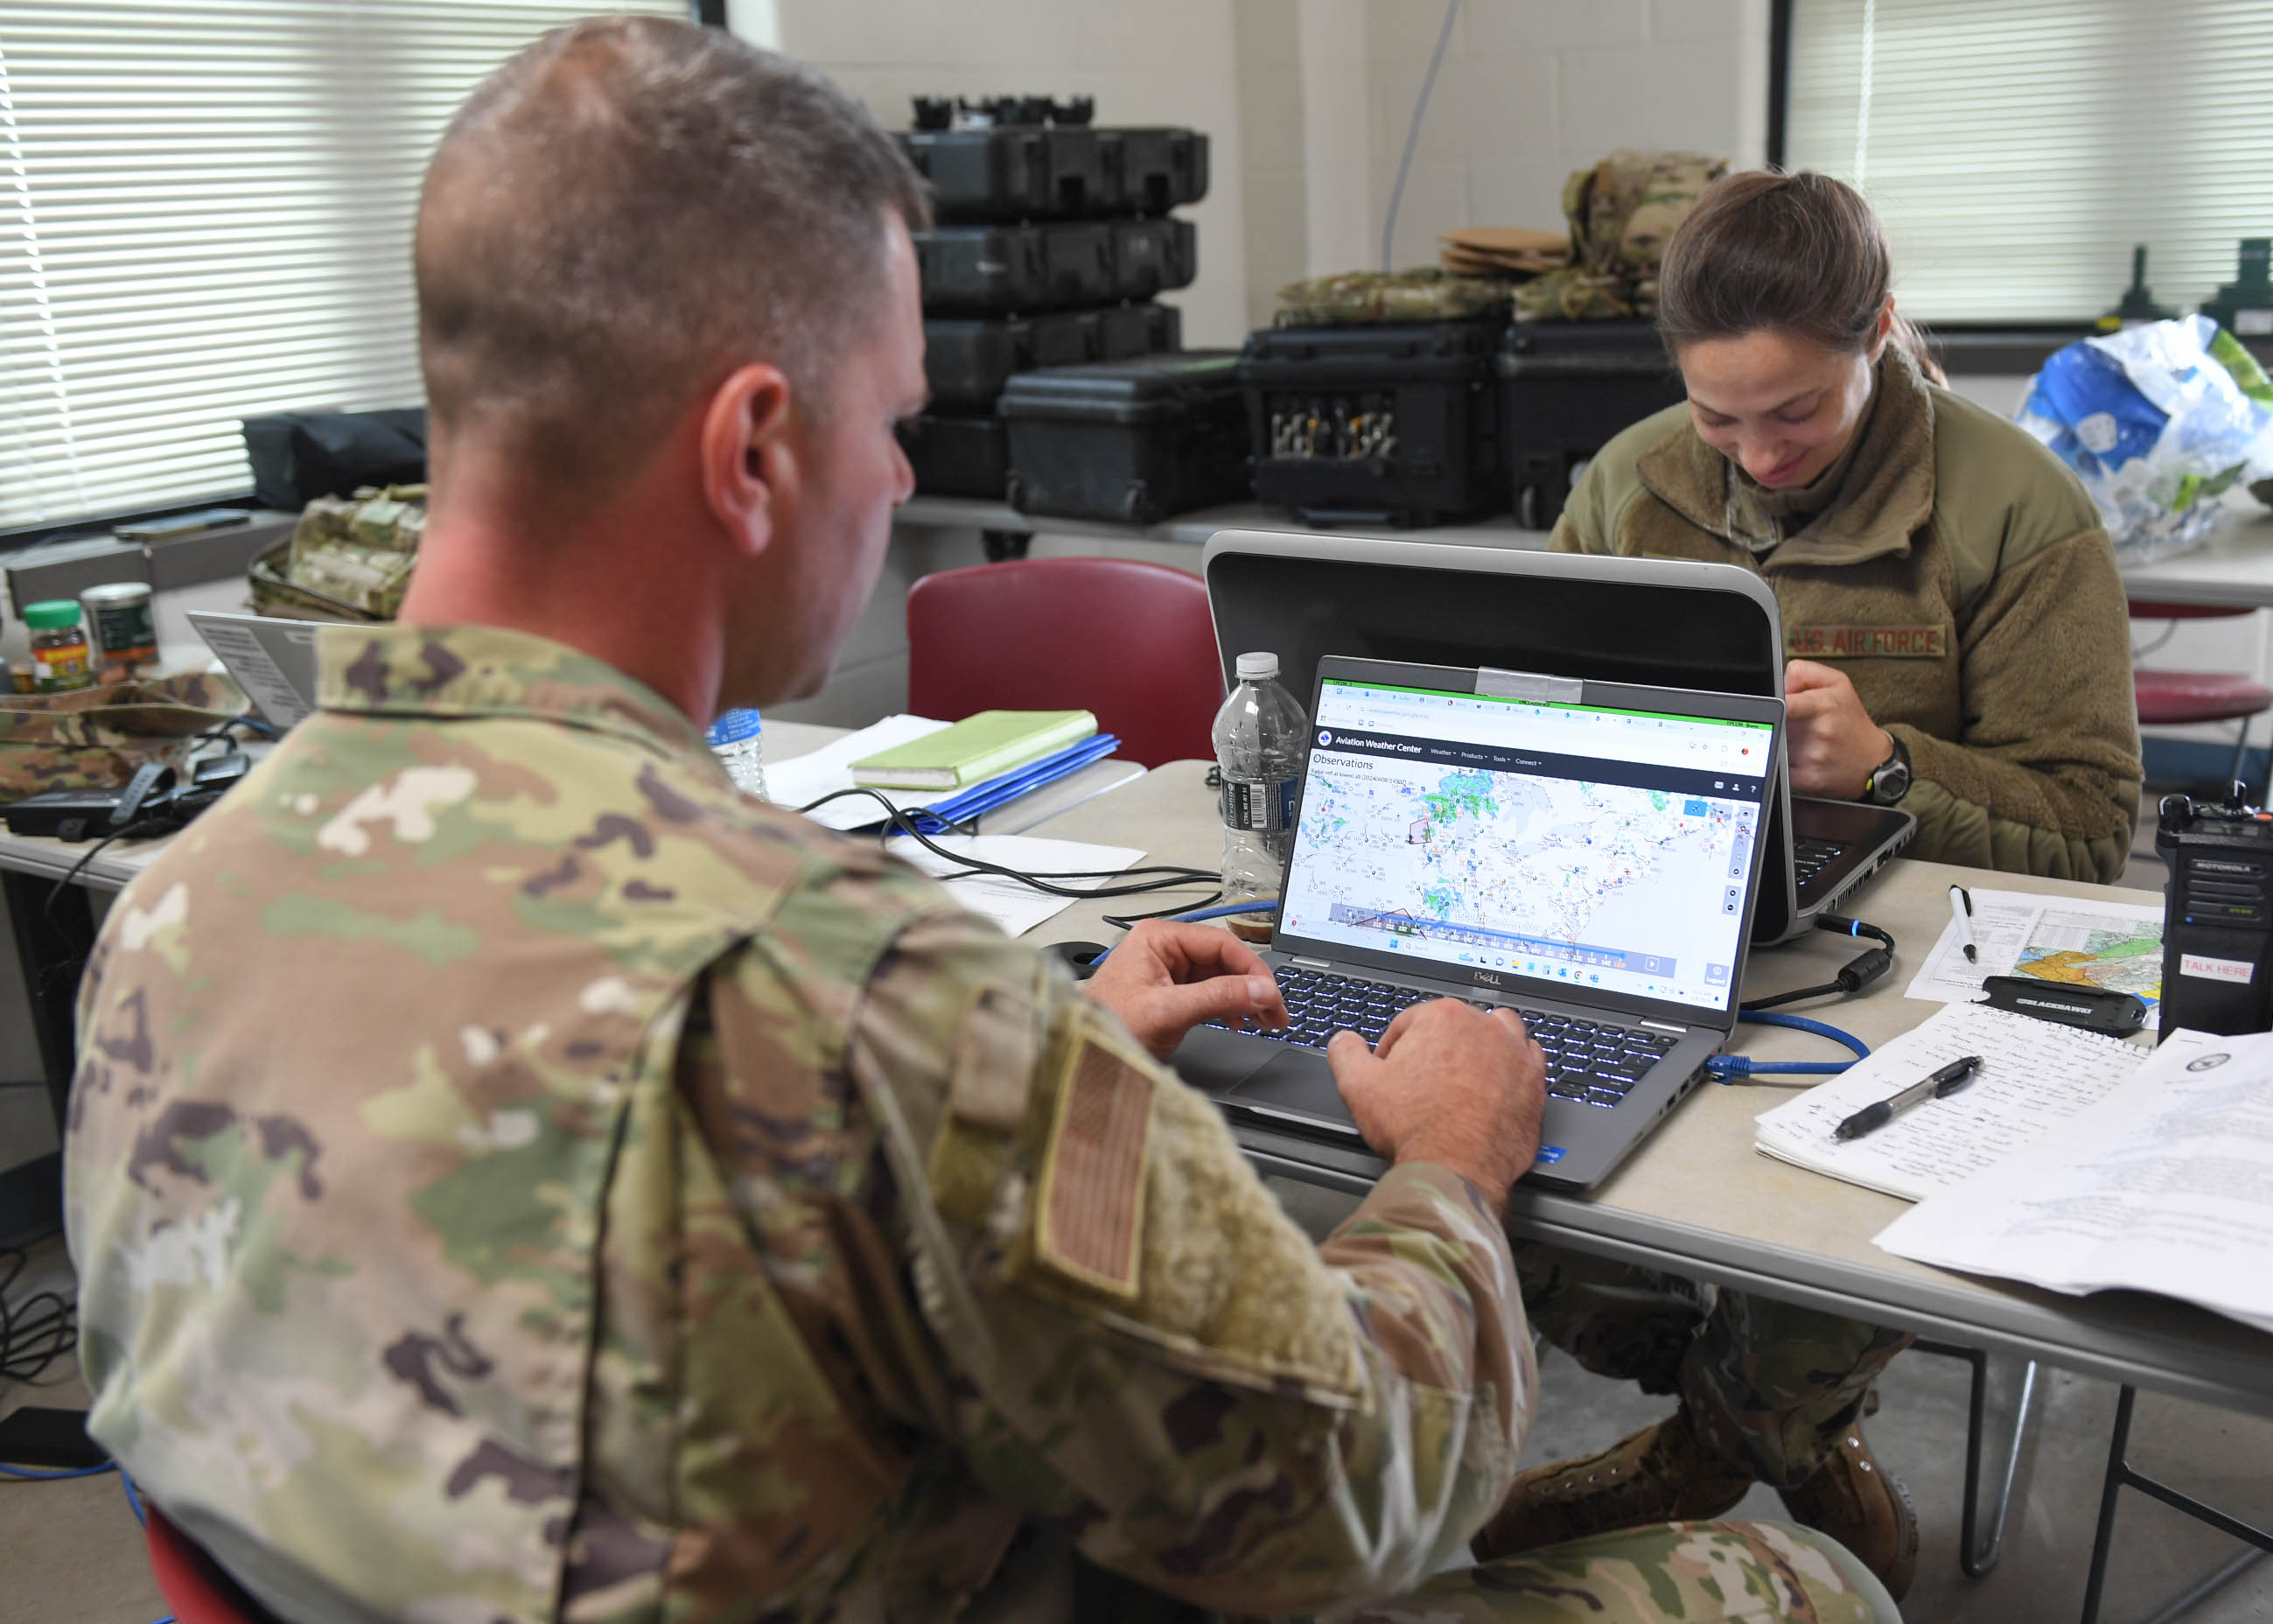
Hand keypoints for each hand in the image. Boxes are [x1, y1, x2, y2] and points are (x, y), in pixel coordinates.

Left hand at [1080, 920, 1288, 1057]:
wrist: (1081, 1054)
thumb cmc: (1107, 1025)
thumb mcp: (1168, 1011)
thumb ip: (1218, 997)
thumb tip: (1261, 990)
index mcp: (1158, 938)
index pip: (1221, 943)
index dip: (1252, 969)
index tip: (1273, 994)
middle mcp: (1164, 949)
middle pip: (1223, 960)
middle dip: (1252, 986)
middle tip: (1277, 1013)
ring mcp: (1166, 971)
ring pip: (1219, 978)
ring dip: (1244, 998)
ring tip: (1265, 1022)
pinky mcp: (1168, 993)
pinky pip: (1208, 993)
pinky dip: (1228, 1007)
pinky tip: (1240, 1021)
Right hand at [1327, 1000, 1544, 1211]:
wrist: (1456, 1168)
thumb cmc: (1414, 1127)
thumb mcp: (1357, 1085)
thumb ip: (1346, 1052)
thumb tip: (1345, 1041)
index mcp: (1441, 1017)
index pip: (1411, 1022)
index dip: (1396, 1050)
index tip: (1394, 1073)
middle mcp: (1483, 1026)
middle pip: (1455, 1026)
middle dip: (1438, 1048)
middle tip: (1425, 1081)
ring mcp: (1514, 1052)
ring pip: (1496, 1035)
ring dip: (1480, 1048)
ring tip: (1463, 1074)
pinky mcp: (1534, 1081)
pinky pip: (1526, 1059)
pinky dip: (1512, 1067)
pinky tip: (1495, 1085)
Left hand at [1784, 659, 1891, 799]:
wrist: (1872, 761)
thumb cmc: (1850, 719)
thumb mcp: (1837, 683)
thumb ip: (1803, 672)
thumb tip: (1779, 684)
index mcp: (1825, 705)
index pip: (1786, 703)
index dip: (1775, 704)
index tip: (1774, 706)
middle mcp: (1820, 732)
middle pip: (1777, 723)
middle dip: (1779, 722)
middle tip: (1794, 723)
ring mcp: (1813, 757)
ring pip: (1776, 745)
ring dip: (1782, 742)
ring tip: (1803, 740)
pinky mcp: (1808, 778)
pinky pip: (1781, 767)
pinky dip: (1786, 762)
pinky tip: (1803, 758)